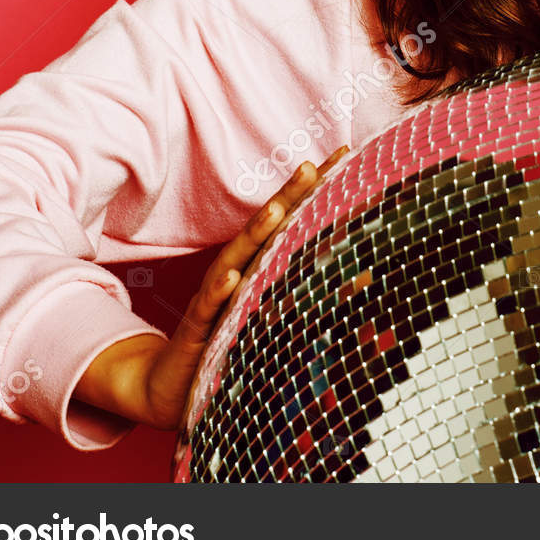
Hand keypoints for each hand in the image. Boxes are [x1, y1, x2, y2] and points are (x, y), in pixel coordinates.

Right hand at [74, 145, 349, 430]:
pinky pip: (207, 308)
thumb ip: (311, 292)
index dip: (314, 189)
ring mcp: (214, 298)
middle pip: (264, 228)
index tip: (344, 155)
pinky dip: (219, 290)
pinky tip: (231, 276)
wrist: (171, 385)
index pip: (289, 220)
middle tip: (310, 166)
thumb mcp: (274, 315)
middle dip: (287, 196)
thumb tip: (367, 278)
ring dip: (255, 233)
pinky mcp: (196, 328)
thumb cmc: (230, 343)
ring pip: (236, 258)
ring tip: (276, 209)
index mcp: (257, 266)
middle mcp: (236, 272)